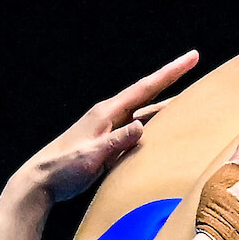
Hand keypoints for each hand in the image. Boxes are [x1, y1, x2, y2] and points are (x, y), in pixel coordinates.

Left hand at [19, 48, 201, 201]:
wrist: (42, 181)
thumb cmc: (62, 167)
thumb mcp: (90, 155)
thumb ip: (115, 141)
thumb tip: (140, 126)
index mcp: (106, 112)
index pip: (145, 88)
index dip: (170, 72)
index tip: (192, 58)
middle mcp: (111, 116)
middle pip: (149, 96)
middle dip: (173, 82)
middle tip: (196, 67)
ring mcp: (110, 130)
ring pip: (146, 114)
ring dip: (167, 107)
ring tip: (192, 101)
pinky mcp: (110, 146)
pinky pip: (139, 133)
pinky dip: (155, 129)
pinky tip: (166, 133)